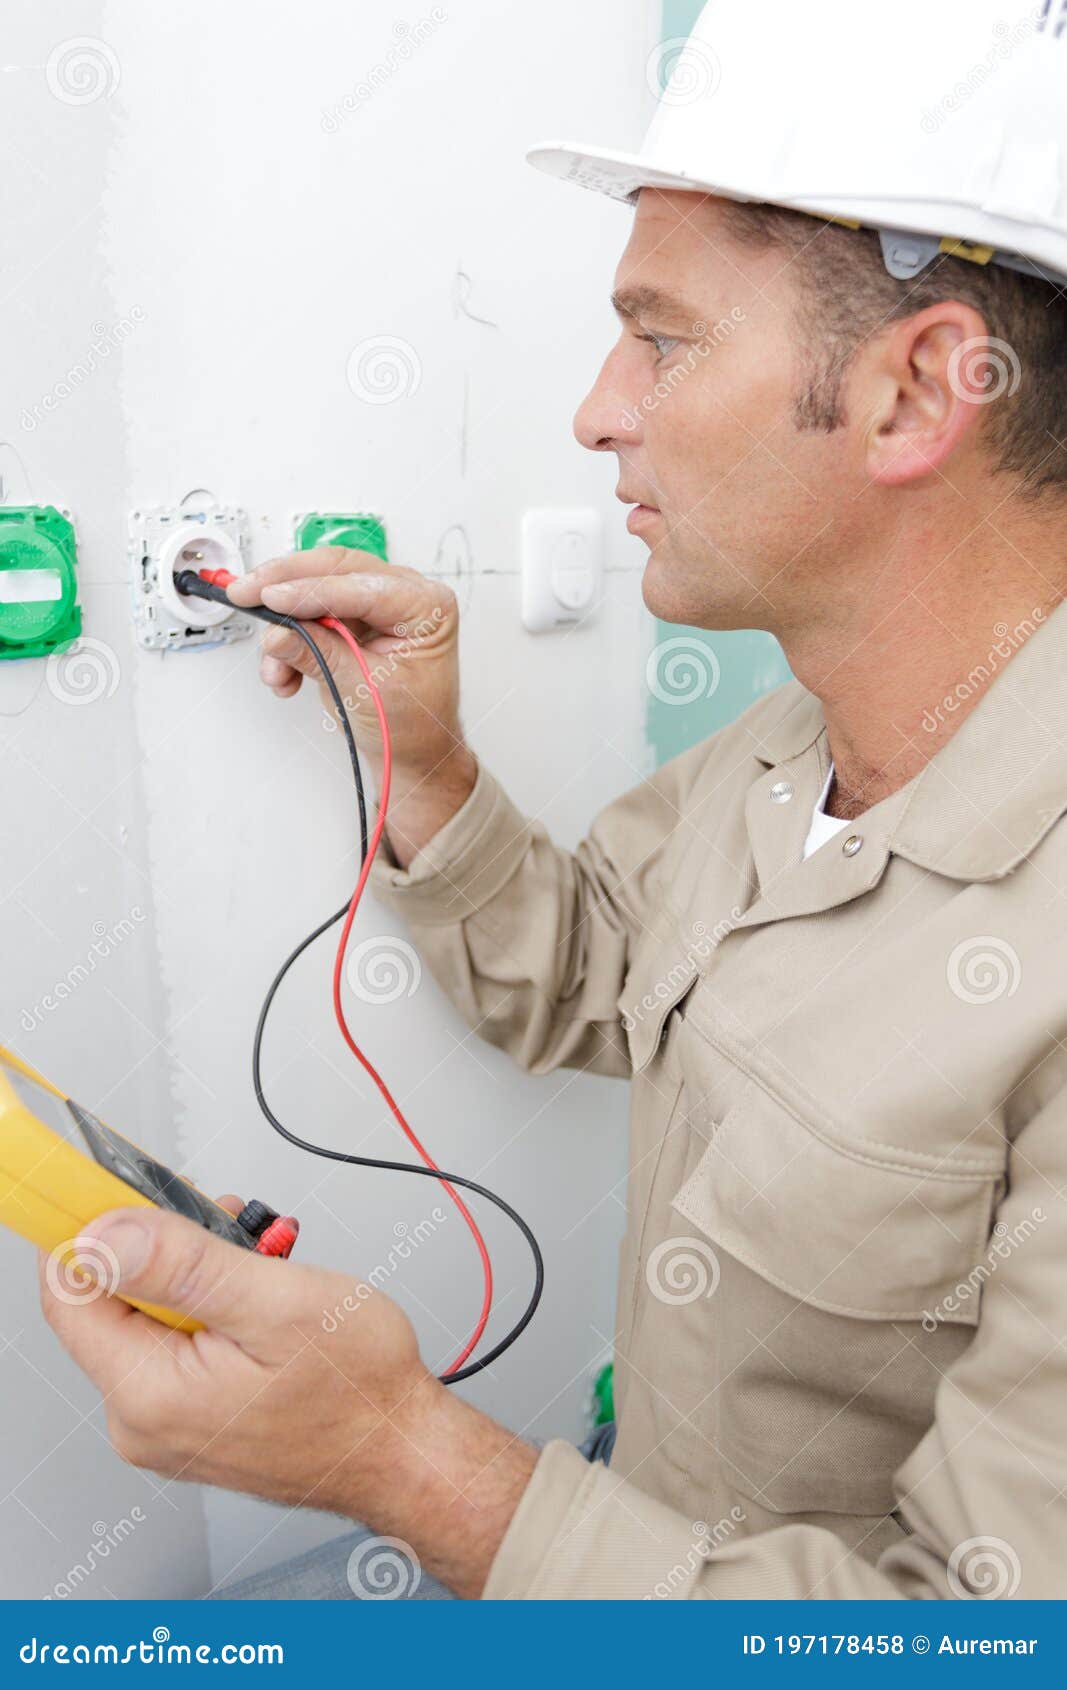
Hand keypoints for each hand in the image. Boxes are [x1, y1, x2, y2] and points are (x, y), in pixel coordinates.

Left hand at [40, 1201, 536, 1595]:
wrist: (401, 1451)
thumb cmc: (359, 1390)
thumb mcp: (278, 1303)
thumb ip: (183, 1265)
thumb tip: (105, 1235)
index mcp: (149, 1392)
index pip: (70, 1291)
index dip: (98, 1227)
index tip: (133, 1193)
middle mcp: (141, 1417)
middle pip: (111, 1299)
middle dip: (168, 1247)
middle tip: (228, 1229)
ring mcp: (163, 1423)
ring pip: (148, 1315)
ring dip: (197, 1274)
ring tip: (260, 1267)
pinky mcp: (187, 1420)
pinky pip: (172, 1343)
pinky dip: (209, 1306)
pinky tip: (256, 1298)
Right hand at [227, 548, 465, 777]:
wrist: (413, 749)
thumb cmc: (412, 722)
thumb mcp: (365, 691)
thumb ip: (320, 656)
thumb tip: (278, 633)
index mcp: (426, 606)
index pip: (359, 586)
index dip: (310, 591)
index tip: (271, 598)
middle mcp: (403, 594)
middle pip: (334, 570)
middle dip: (285, 584)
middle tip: (246, 593)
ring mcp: (375, 605)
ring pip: (315, 590)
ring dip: (285, 625)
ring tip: (275, 669)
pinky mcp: (352, 619)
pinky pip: (310, 616)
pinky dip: (290, 641)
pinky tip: (284, 674)